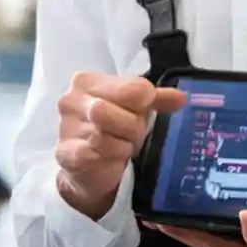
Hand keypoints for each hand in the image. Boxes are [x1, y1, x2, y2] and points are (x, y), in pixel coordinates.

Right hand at [55, 73, 183, 219]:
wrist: (87, 165)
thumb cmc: (112, 129)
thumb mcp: (134, 108)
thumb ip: (156, 100)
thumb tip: (181, 98)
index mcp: (87, 81)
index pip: (132, 88)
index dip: (144, 103)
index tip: (140, 111)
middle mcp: (71, 100)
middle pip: (119, 110)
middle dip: (133, 126)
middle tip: (130, 134)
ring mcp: (65, 127)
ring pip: (108, 135)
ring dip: (122, 145)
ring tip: (119, 146)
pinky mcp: (66, 154)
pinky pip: (97, 153)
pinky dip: (111, 158)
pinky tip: (108, 159)